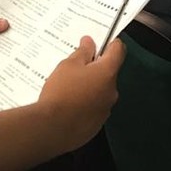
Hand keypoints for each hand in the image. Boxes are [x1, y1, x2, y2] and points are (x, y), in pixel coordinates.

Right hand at [38, 36, 125, 153]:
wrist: (53, 128)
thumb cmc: (61, 92)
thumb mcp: (68, 65)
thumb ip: (82, 52)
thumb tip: (90, 43)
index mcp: (107, 72)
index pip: (118, 50)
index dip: (110, 43)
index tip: (100, 41)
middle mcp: (112, 91)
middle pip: (108, 72)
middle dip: (95, 68)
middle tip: (75, 67)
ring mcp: (106, 109)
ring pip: (101, 91)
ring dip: (90, 86)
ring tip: (68, 87)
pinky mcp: (97, 124)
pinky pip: (94, 107)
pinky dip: (86, 103)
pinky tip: (69, 104)